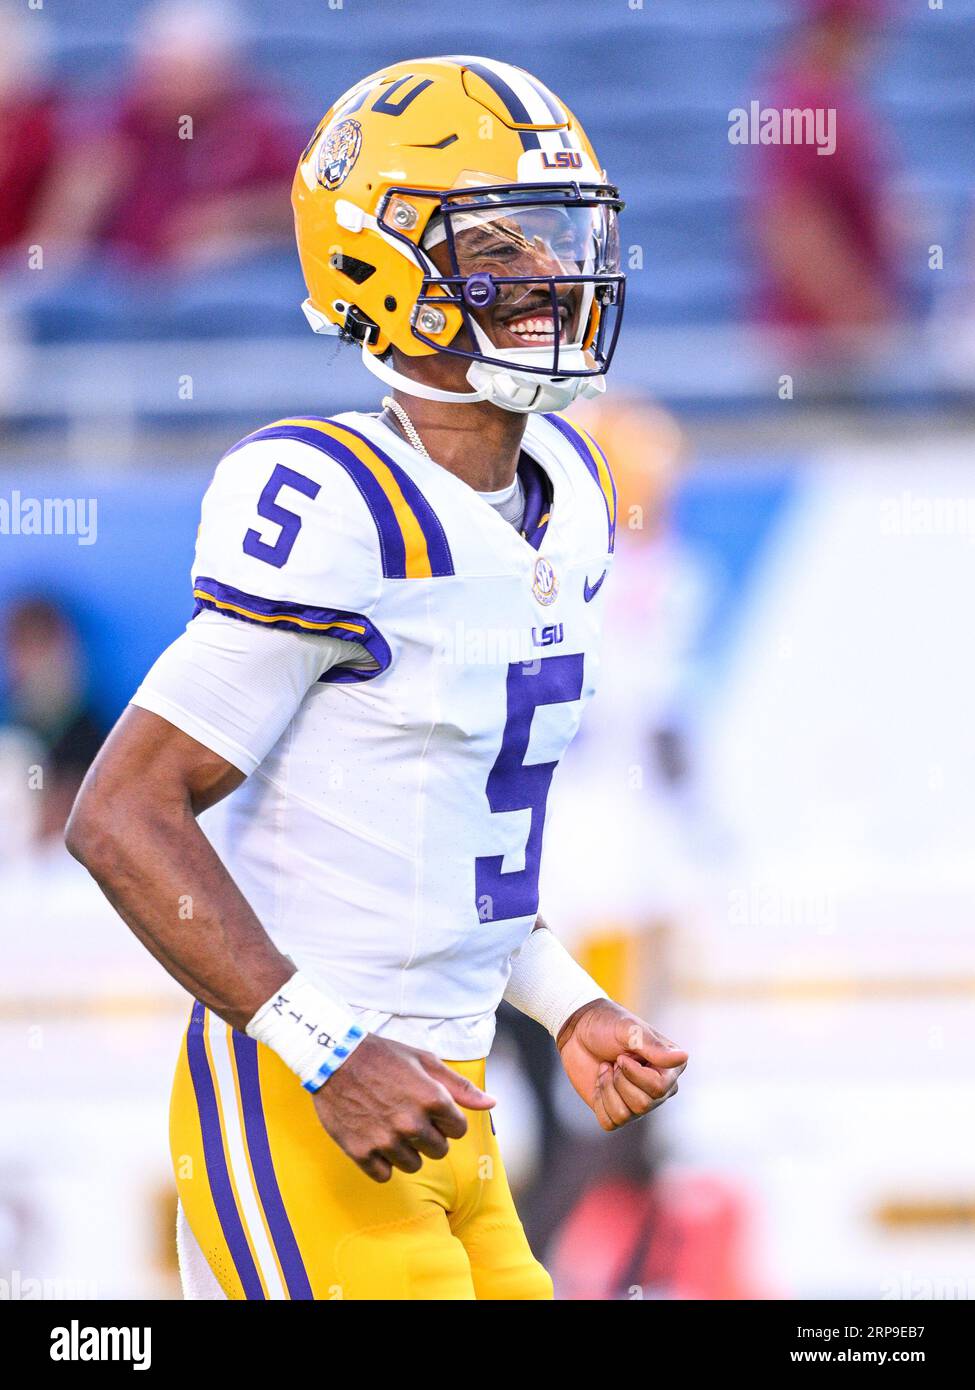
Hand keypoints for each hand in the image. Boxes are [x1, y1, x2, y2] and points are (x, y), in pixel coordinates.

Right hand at [312, 1034, 494, 1181]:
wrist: (334, 1057)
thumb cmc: (383, 1056)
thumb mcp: (425, 1061)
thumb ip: (460, 1087)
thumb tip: (492, 1103)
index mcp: (432, 1099)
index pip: (459, 1129)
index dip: (447, 1119)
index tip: (431, 1109)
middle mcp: (412, 1123)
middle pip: (439, 1150)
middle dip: (430, 1136)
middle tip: (409, 1117)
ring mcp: (386, 1140)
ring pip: (413, 1165)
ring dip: (407, 1150)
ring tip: (391, 1126)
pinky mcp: (361, 1152)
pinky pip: (384, 1174)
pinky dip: (382, 1161)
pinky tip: (375, 1138)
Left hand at [556, 998, 686, 1131]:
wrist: (578, 1030)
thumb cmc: (607, 1024)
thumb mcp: (628, 1030)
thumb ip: (654, 1047)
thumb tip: (684, 1057)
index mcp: (669, 1068)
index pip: (659, 1088)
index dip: (634, 1074)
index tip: (621, 1056)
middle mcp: (659, 1089)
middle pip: (643, 1105)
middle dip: (620, 1081)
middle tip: (615, 1061)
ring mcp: (638, 1102)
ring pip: (624, 1115)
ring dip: (607, 1089)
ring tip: (607, 1069)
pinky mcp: (617, 1111)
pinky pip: (609, 1122)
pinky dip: (600, 1101)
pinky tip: (601, 1082)